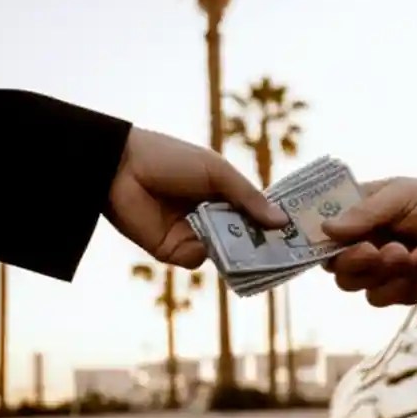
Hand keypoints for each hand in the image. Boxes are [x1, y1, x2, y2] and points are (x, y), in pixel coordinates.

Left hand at [105, 127, 287, 267]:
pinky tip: (204, 235)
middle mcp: (211, 217)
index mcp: (223, 194)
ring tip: (246, 242)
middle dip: (260, 243)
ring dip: (233, 248)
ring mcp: (192, 234)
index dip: (272, 223)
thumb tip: (282, 222)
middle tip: (283, 250)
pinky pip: (198, 259)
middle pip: (244, 238)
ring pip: (224, 252)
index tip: (295, 232)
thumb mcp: (218, 173)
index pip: (255, 214)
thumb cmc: (170, 158)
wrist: (120, 167)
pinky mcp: (172, 250)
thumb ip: (249, 197)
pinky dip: (203, 251)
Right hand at [320, 177, 416, 306]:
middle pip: (329, 262)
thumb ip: (365, 213)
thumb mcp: (402, 196)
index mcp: (359, 211)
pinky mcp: (394, 290)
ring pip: (349, 282)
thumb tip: (326, 229)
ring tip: (407, 252)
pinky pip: (375, 297)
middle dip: (351, 258)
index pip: (320, 225)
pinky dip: (398, 281)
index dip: (311, 233)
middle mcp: (361, 241)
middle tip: (374, 250)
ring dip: (377, 269)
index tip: (315, 236)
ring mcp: (376, 268)